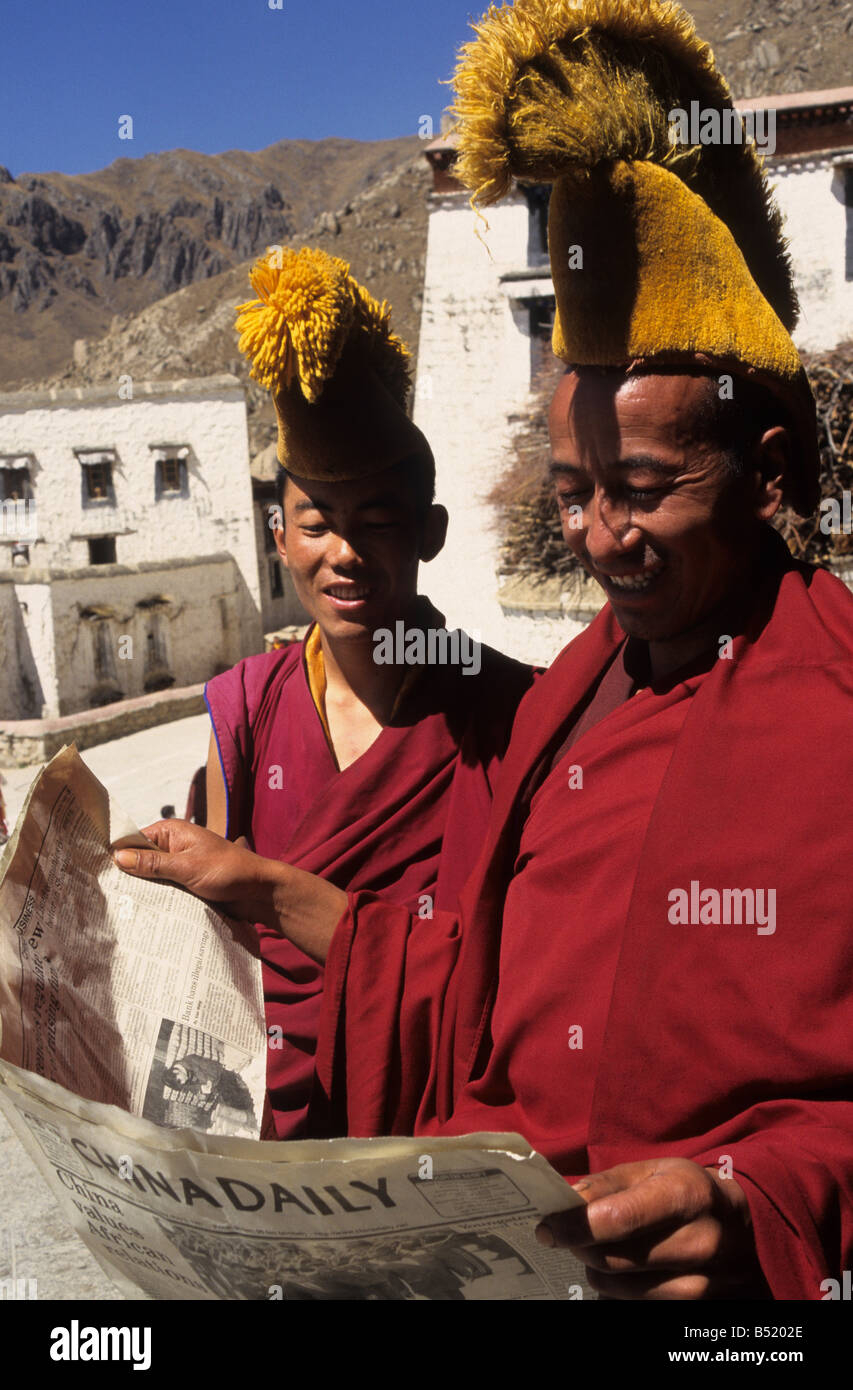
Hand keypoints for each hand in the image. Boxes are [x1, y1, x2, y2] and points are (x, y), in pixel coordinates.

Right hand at [113, 819, 269, 926]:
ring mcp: (179, 866)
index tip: (97, 873)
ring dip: (143, 891)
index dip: (118, 855)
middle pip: (140, 861)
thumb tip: (118, 857)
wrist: (259, 892)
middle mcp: (173, 846)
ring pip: (152, 878)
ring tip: (119, 908)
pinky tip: (141, 913)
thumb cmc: (228, 871)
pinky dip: (157, 899)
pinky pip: (165, 890)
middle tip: (104, 897)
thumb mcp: (187, 867)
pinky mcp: (186, 884)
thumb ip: (153, 864)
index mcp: (172, 832)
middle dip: (128, 876)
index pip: (134, 840)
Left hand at [536, 1157, 768, 1299]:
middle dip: (582, 1245)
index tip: (547, 1227)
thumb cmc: (686, 1191)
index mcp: (687, 1196)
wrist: (742, 1227)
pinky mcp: (697, 1310)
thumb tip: (563, 1203)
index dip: (575, 1225)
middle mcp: (700, 1244)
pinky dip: (619, 1290)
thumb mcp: (652, 1171)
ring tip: (608, 1249)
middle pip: (613, 1258)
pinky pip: (633, 1306)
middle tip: (575, 1233)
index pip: (619, 1219)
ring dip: (599, 1269)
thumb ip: (605, 1185)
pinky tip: (628, 1270)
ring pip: (618, 1288)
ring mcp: (703, 1284)